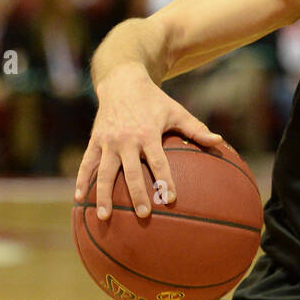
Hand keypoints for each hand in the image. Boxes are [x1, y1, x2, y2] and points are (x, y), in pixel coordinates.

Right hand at [73, 65, 222, 219]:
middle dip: (137, 194)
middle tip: (143, 215)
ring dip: (103, 195)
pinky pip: (86, 164)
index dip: (164, 180)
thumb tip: (219, 141)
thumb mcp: (176, 111)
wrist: (122, 82)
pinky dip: (81, 181)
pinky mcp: (94, 141)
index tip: (170, 199)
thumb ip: (196, 129)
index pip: (158, 162)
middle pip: (130, 172)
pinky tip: (79, 200)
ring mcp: (107, 142)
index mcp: (148, 134)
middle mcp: (126, 140)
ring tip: (105, 217)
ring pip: (104, 172)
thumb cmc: (155, 100)